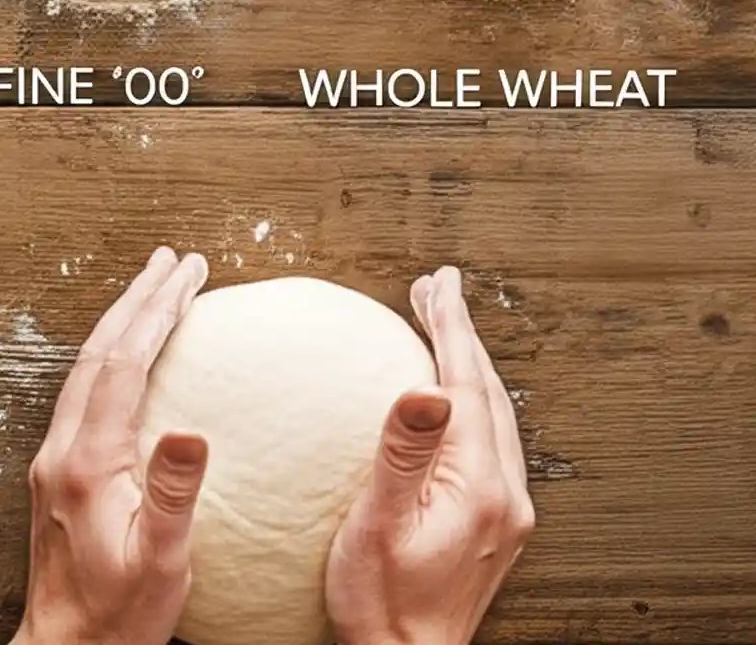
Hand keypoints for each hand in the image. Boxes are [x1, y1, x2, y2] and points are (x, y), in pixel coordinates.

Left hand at [14, 247, 210, 644]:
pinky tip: (134, 357)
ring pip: (86, 370)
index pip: (121, 366)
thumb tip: (191, 431)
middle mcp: (62, 452)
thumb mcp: (161, 564)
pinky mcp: (61, 474)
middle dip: (138, 299)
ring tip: (156, 289)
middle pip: (97, 353)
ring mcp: (56, 460)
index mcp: (87, 464)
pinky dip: (115, 357)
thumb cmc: (119, 617)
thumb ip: (175, 496)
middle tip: (174, 261)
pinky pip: (86, 394)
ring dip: (123, 323)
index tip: (186, 274)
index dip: (154, 313)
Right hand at [326, 266, 535, 644]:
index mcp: (477, 485)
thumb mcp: (379, 525)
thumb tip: (426, 387)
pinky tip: (450, 399)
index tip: (438, 283)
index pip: (464, 385)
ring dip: (467, 365)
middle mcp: (504, 493)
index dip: (450, 327)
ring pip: (493, 415)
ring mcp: (505, 510)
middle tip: (435, 289)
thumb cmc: (382, 602)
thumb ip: (403, 453)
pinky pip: (489, 442)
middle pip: (486, 392)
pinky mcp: (495, 524)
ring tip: (440, 328)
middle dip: (461, 334)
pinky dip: (470, 402)